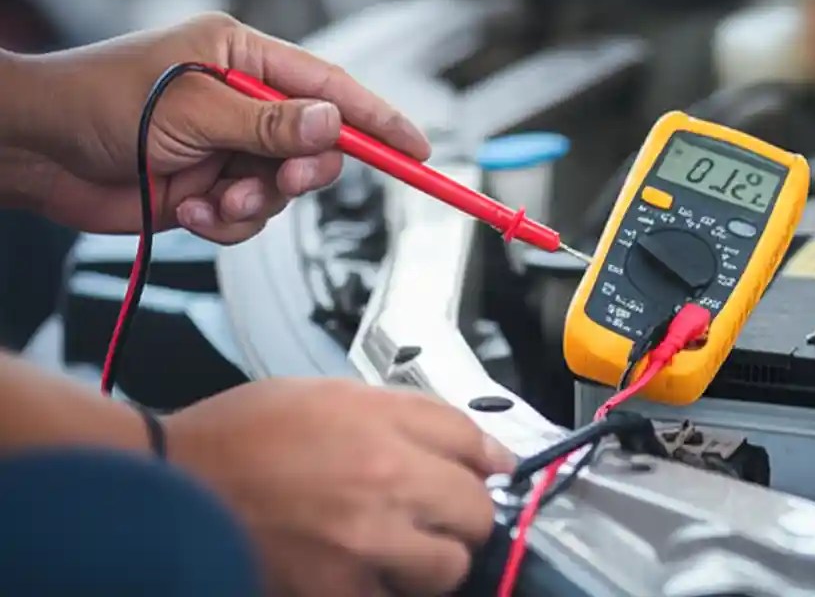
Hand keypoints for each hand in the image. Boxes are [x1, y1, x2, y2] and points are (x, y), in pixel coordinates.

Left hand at [12, 12, 429, 242]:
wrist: (35, 155)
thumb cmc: (98, 104)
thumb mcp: (195, 110)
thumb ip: (271, 124)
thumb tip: (334, 125)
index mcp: (240, 57)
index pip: (329, 87)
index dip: (378, 119)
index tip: (416, 150)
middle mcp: (240, 101)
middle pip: (314, 143)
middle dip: (301, 171)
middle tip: (286, 179)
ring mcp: (226, 147)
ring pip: (283, 189)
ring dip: (254, 203)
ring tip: (213, 199)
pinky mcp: (209, 188)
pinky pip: (249, 217)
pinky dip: (225, 222)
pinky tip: (188, 211)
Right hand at [165, 378, 514, 596]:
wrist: (172, 486)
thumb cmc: (242, 436)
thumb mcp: (331, 393)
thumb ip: (411, 414)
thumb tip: (476, 445)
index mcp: (381, 429)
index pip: (475, 446)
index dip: (485, 459)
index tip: (486, 469)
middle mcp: (382, 487)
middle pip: (475, 511)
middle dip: (464, 512)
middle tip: (441, 510)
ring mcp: (363, 549)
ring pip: (449, 568)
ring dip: (435, 558)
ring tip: (400, 544)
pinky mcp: (336, 594)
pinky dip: (387, 586)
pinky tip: (363, 567)